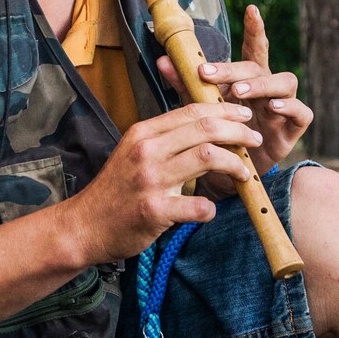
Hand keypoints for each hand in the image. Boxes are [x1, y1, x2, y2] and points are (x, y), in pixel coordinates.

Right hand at [58, 101, 263, 266]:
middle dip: (239, 131)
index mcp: (143, 133)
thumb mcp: (134, 153)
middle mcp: (146, 151)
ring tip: (244, 173)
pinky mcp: (153, 210)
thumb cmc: (115, 192)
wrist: (83, 226)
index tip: (244, 116)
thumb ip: (165, 140)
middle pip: (206, 128)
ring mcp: (150, 180)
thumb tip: (206, 129)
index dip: (225, 111)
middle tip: (254, 140)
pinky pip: (198, 206)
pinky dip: (210, 209)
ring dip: (235, 164)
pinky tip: (208, 212)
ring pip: (208, 157)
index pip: (192, 111)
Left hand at [156, 5, 310, 193]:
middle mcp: (269, 88)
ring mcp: (284, 107)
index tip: (251, 9)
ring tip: (240, 92)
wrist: (227, 175)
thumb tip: (163, 59)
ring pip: (286, 82)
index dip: (255, 29)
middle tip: (210, 74)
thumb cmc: (217, 135)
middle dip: (236, 68)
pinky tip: (272, 108)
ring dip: (262, 84)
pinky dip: (290, 107)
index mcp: (249, 78)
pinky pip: (302, 111)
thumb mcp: (199, 107)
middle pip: (260, 66)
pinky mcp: (293, 129)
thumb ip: (185, 83)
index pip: (254, 48)